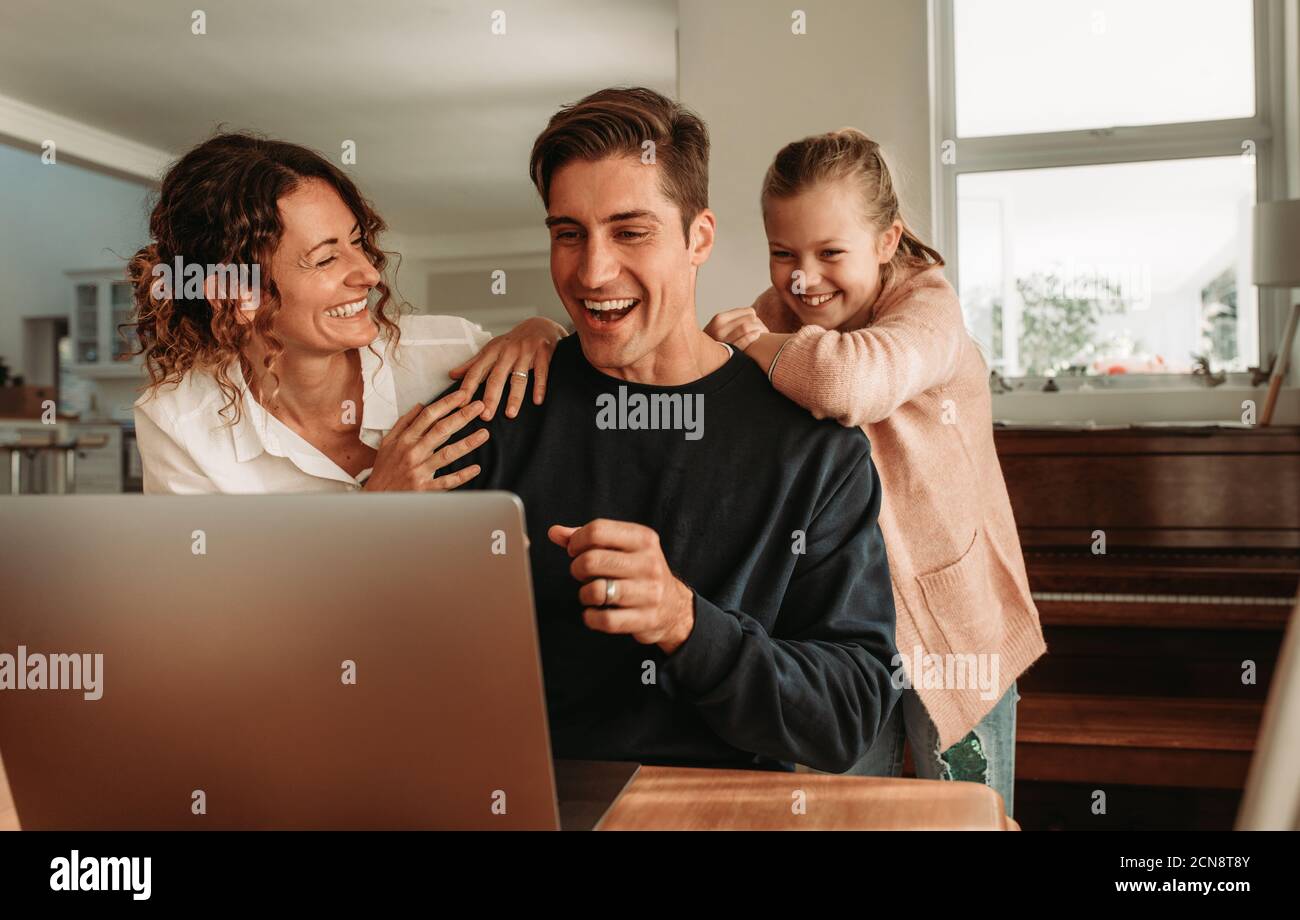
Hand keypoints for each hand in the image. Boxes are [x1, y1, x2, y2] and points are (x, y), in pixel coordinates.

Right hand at [362, 389, 488, 491]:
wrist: (376, 497)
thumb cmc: (385, 468)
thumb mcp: (388, 441)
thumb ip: (404, 422)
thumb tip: (421, 405)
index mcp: (405, 439)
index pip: (428, 416)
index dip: (446, 404)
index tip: (462, 395)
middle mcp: (412, 453)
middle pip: (441, 430)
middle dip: (461, 416)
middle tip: (478, 406)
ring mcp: (419, 471)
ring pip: (447, 454)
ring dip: (467, 443)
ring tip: (484, 434)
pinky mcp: (424, 488)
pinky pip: (446, 481)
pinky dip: (462, 475)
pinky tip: (476, 468)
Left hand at [448, 316, 565, 420]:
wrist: (540, 326)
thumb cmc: (512, 341)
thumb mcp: (492, 349)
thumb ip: (473, 364)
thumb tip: (452, 375)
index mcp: (492, 352)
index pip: (476, 371)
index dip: (468, 387)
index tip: (461, 404)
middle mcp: (507, 352)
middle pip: (496, 378)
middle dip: (490, 398)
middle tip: (485, 416)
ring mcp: (525, 352)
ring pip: (518, 378)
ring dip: (514, 397)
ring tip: (510, 414)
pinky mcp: (543, 354)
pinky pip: (540, 373)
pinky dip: (539, 387)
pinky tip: (537, 401)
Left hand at [548, 519, 694, 654]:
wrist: (674, 607)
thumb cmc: (639, 571)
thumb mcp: (622, 547)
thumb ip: (587, 537)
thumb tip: (554, 532)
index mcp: (643, 539)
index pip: (598, 530)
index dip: (576, 541)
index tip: (574, 550)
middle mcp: (649, 563)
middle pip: (592, 561)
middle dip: (577, 568)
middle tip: (581, 573)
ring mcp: (649, 593)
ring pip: (596, 591)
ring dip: (584, 594)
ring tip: (590, 593)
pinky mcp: (645, 619)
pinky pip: (604, 620)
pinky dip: (591, 618)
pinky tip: (594, 613)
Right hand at [704, 307, 768, 351]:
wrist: (700, 358)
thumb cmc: (716, 343)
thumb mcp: (719, 327)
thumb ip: (733, 319)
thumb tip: (753, 314)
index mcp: (719, 319)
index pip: (749, 312)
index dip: (757, 318)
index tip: (756, 325)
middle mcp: (720, 328)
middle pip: (751, 319)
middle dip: (760, 325)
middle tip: (762, 332)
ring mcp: (723, 340)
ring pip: (748, 328)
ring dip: (759, 331)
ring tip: (760, 336)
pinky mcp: (728, 352)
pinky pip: (744, 341)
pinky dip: (753, 337)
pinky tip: (756, 337)